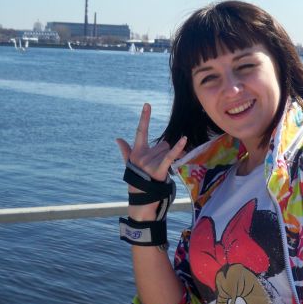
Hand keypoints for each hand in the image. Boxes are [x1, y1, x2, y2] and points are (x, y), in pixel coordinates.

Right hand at [115, 103, 186, 219]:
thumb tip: (118, 138)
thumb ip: (126, 150)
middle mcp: (143, 156)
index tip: (147, 104)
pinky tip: (184, 139)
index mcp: (137, 152)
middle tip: (156, 168)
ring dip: (168, 160)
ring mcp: (150, 163)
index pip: (141, 131)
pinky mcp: (159, 170)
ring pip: (167, 152)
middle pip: (162, 145)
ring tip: (160, 173)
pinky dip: (177, 148)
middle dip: (163, 154)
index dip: (144, 117)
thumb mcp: (131, 164)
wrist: (141, 199)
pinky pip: (170, 157)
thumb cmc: (137, 180)